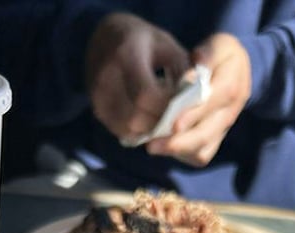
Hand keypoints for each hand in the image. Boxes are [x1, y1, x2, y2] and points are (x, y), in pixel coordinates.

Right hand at [85, 13, 188, 143]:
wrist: (104, 39)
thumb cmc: (142, 41)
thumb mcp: (167, 46)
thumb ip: (183, 71)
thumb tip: (197, 99)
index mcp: (126, 55)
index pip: (146, 95)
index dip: (167, 108)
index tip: (183, 108)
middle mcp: (106, 78)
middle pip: (136, 118)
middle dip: (160, 123)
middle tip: (177, 119)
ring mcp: (98, 97)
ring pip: (128, 129)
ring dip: (150, 130)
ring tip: (164, 120)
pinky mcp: (97, 110)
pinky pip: (121, 131)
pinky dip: (139, 131)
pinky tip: (150, 121)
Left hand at [147, 33, 250, 166]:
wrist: (237, 70)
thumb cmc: (221, 54)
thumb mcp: (217, 45)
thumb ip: (205, 57)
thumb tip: (191, 77)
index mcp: (231, 84)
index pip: (213, 102)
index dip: (193, 115)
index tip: (173, 125)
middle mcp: (230, 112)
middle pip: (206, 134)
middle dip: (179, 143)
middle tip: (152, 146)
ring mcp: (223, 129)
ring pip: (202, 151)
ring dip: (178, 151)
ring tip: (154, 146)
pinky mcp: (215, 140)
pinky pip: (200, 155)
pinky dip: (182, 155)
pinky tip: (164, 147)